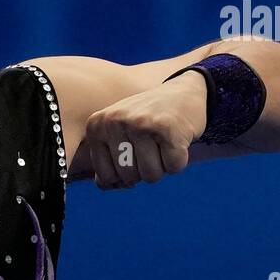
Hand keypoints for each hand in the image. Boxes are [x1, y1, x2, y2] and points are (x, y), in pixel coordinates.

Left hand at [82, 72, 205, 189]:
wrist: (181, 93)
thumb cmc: (145, 122)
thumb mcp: (117, 136)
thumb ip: (106, 162)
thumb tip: (105, 186)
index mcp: (97, 125)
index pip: (105, 177)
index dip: (123, 176)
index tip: (132, 155)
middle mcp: (115, 122)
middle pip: (129, 178)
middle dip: (143, 171)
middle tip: (151, 146)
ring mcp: (141, 124)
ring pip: (151, 176)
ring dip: (161, 166)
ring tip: (161, 142)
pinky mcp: (168, 128)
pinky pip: (174, 167)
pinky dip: (179, 160)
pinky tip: (176, 139)